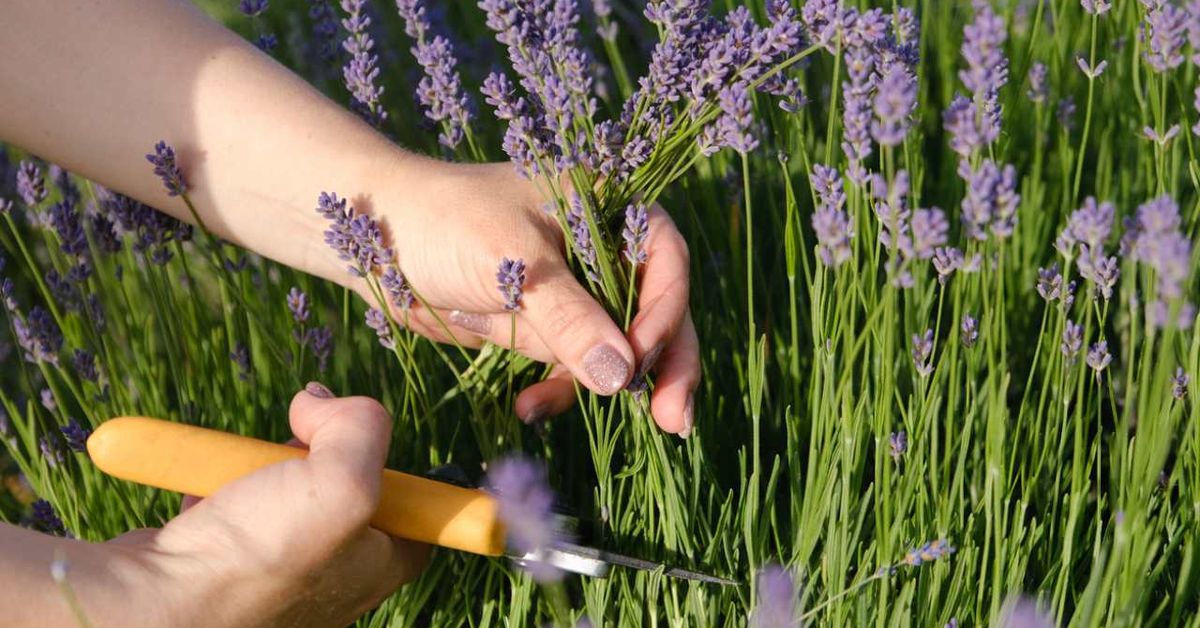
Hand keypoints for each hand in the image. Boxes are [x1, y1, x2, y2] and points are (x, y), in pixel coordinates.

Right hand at [105, 385, 428, 627]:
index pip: (412, 509)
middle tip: (296, 440)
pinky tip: (204, 488)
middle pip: (342, 487)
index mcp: (376, 567)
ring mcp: (274, 571)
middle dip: (318, 451)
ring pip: (282, 491)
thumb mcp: (342, 482)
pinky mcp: (222, 560)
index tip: (361, 438)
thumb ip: (361, 428)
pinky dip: (215, 485)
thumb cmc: (256, 558)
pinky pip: (230, 505)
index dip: (393, 465)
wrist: (151, 605)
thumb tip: (323, 401)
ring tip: (242, 470)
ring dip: (261, 464)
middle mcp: (331, 576)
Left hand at [377, 161, 699, 434]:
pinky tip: (528, 407)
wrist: (372, 238)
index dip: (663, 311)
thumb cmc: (442, 223)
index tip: (639, 358)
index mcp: (605, 205)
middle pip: (656, 310)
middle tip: (673, 421)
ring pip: (617, 348)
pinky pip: (573, 367)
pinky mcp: (546, 325)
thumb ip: (571, 318)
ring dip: (594, 385)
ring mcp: (575, 290)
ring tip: (540, 405)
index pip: (664, 260)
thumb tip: (623, 375)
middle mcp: (600, 246)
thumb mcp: (512, 265)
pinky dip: (557, 390)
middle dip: (663, 366)